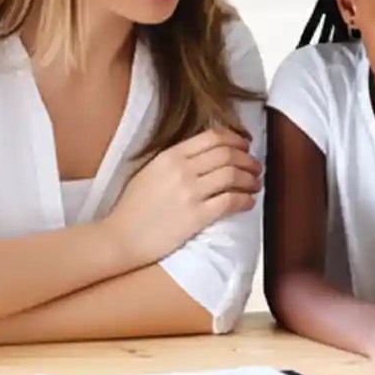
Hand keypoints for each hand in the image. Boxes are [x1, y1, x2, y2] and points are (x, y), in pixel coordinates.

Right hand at [104, 128, 260, 264]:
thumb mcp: (151, 170)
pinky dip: (246, 200)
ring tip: (255, 184)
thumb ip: (178, 159)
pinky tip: (249, 202)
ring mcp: (190, 193)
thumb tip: (208, 152)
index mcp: (170, 156)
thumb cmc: (133, 207)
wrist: (119, 237)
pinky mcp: (196, 216)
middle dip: (248, 159)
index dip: (236, 140)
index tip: (245, 146)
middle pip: (228, 155)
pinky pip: (231, 201)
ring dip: (250, 179)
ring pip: (233, 176)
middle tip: (256, 167)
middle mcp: (182, 170)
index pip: (213, 137)